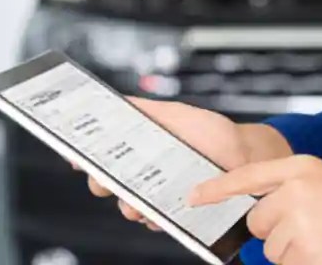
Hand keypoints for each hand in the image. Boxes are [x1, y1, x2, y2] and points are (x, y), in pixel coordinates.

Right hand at [68, 97, 284, 231]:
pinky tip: (158, 213)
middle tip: (102, 180)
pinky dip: (155, 218)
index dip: (85, 157)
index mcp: (141, 149)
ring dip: (128, 205)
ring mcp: (160, 195)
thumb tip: (118, 101)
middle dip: (101, 183)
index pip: (105, 155)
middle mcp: (146, 175)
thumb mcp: (178, 115)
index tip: (74, 156)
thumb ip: (147, 109)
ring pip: (131, 206)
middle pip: (110, 184)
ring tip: (134, 201)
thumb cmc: (214, 134)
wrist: (246, 156)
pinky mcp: (177, 214)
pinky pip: (158, 221)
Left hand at [187, 154, 321, 264]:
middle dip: (276, 232)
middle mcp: (293, 188)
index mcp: (301, 167)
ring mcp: (296, 219)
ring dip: (293, 252)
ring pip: (270, 248)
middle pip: (257, 220)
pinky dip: (304, 264)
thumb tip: (263, 214)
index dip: (216, 189)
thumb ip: (295, 191)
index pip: (246, 175)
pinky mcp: (302, 248)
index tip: (193, 197)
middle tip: (315, 231)